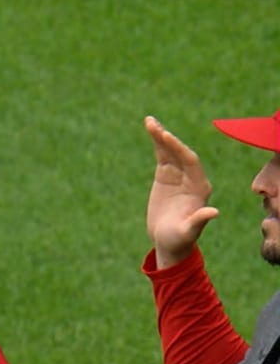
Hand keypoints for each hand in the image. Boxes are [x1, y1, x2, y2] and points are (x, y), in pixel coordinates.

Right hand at [145, 115, 219, 267]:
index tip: (166, 138)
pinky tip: (150, 129)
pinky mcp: (165, 175)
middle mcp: (191, 177)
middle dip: (168, 139)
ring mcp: (178, 174)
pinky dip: (156, 143)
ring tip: (149, 121)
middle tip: (154, 126)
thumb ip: (199, 220)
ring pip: (170, 151)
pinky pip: (162, 155)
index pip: (191, 162)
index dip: (179, 149)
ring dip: (160, 136)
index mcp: (200, 186)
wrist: (168, 241)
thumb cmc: (179, 239)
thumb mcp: (189, 231)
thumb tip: (214, 212)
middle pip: (180, 152)